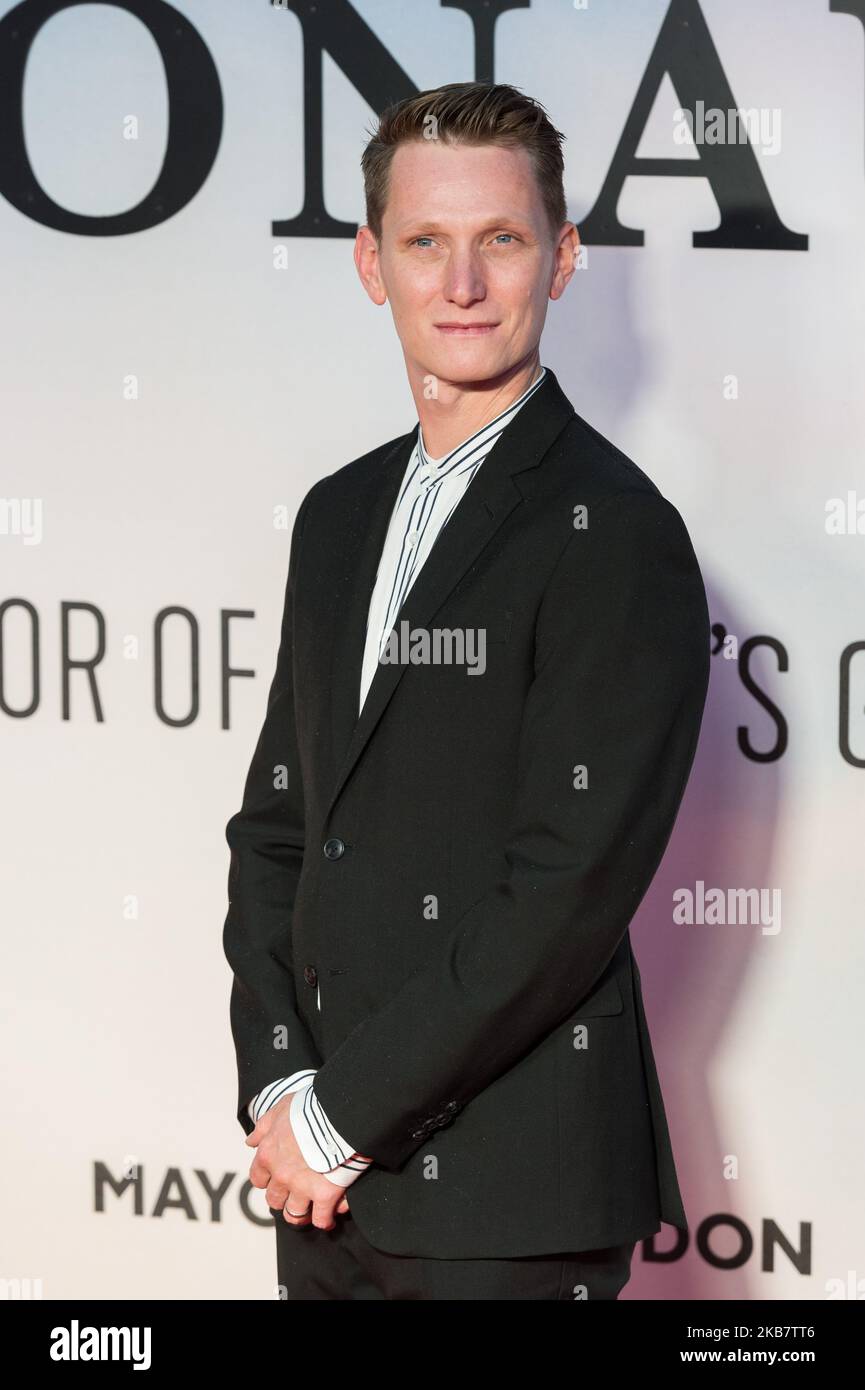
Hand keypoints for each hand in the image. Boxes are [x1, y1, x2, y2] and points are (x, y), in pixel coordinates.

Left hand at [246, 1094, 348, 1229]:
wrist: (338, 1112)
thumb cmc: (311, 1106)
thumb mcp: (281, 1108)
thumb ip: (264, 1126)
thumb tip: (251, 1141)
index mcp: (268, 1154)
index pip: (258, 1178)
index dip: (268, 1180)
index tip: (276, 1178)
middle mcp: (281, 1175)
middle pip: (275, 1200)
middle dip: (284, 1198)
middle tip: (296, 1194)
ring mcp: (303, 1187)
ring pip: (294, 1214)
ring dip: (301, 1213)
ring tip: (311, 1211)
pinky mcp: (325, 1194)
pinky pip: (321, 1219)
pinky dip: (325, 1220)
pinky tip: (331, 1218)